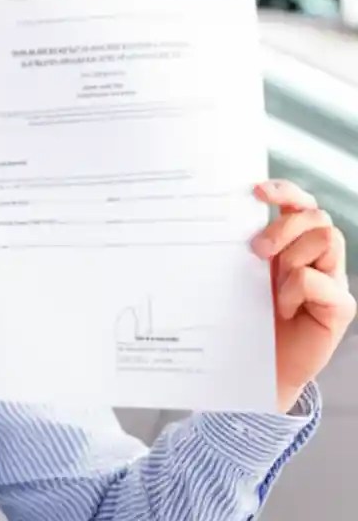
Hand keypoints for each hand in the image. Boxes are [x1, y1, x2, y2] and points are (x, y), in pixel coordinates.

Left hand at [251, 180, 355, 411]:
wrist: (256, 366)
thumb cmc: (246, 318)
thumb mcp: (240, 276)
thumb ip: (241, 249)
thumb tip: (219, 218)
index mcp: (291, 244)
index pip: (299, 204)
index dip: (284, 191)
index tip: (256, 191)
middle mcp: (317, 257)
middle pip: (315, 216)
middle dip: (283, 226)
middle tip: (256, 251)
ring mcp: (332, 280)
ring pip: (326, 238)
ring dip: (292, 258)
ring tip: (272, 286)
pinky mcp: (340, 306)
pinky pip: (320, 280)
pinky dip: (296, 290)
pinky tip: (284, 308)